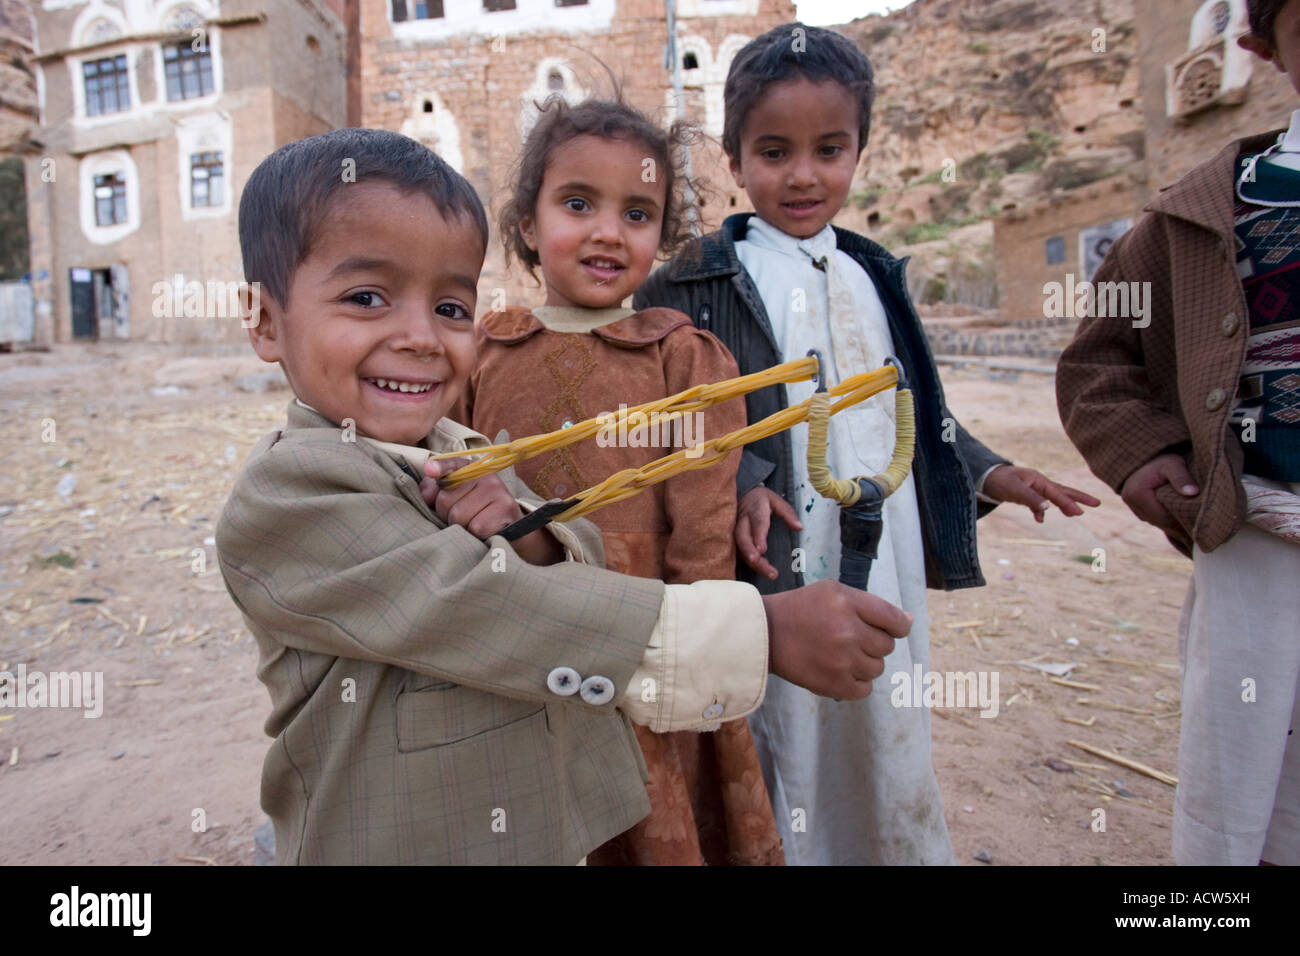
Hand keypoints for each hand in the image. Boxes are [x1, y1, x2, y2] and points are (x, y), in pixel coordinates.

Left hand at [422, 457, 523, 534]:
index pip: (452, 465)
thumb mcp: (457, 501)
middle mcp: (486, 477)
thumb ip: (437, 493)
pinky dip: (476, 534)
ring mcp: (497, 491)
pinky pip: (475, 527)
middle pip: (446, 500)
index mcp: (472, 471)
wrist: (514, 531)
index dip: (440, 467)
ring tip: (474, 524)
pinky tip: (485, 531)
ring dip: (462, 527)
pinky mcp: (505, 508)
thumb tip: (426, 495)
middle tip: (464, 518)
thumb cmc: (479, 515)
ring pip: (458, 516)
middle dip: (447, 515)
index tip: (430, 470)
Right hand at [736, 486, 802, 579]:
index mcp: (755, 509)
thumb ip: (787, 513)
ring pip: (740, 547)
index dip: (758, 536)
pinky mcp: (735, 538)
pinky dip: (749, 562)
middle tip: (756, 561)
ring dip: (751, 561)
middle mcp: (743, 520)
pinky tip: (762, 570)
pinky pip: (739, 551)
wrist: (743, 495)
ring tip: (768, 573)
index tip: (762, 549)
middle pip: (743, 537)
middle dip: (748, 550)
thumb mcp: (776, 501)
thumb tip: (799, 527)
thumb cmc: (762, 500)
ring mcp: (736, 530)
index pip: (757, 522)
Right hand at [762, 579, 911, 699]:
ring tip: (842, 655)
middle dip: (873, 643)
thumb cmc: (800, 609)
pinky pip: (865, 689)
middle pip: (887, 646)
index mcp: (849, 603)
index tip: (889, 629)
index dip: (898, 626)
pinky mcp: (834, 684)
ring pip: (877, 668)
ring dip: (864, 663)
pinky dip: (857, 683)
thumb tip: (907, 622)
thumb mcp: (832, 591)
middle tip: (851, 639)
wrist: (765, 634)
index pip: (895, 620)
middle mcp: (849, 631)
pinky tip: (840, 671)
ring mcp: (842, 660)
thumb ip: (870, 604)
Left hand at [981, 464, 1099, 522]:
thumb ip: (1031, 499)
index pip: (1057, 493)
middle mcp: (1039, 483)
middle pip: (1062, 491)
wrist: (985, 478)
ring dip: (1064, 505)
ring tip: (1075, 513)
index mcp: (1038, 480)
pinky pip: (1038, 503)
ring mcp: (1033, 488)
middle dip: (1078, 498)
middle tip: (1097, 503)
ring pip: (1053, 497)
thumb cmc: (1000, 481)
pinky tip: (1040, 519)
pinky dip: (1040, 510)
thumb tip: (1047, 509)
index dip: (1069, 503)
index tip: (1081, 513)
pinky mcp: (1026, 494)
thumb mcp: (1014, 490)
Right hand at [1119, 453, 1198, 536]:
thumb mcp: (1174, 465)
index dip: (1180, 517)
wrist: (1149, 455)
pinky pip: (1151, 517)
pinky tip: (1175, 511)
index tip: (1196, 513)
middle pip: (1158, 521)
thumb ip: (1182, 478)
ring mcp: (1130, 504)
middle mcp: (1129, 500)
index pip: (1162, 517)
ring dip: (1170, 520)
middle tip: (1195, 516)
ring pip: (1155, 521)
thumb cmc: (1163, 459)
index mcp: (1136, 493)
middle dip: (1176, 521)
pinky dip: (1163, 516)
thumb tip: (1193, 493)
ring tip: (1186, 512)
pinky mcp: (1134, 506)